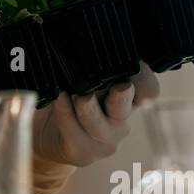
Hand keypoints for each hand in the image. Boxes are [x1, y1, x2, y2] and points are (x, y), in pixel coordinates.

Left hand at [32, 62, 159, 167]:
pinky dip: (66, 115)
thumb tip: (86, 41)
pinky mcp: (86, 152)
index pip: (148, 89)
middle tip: (115, 85)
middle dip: (121, 95)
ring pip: (101, 124)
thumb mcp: (81, 75)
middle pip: (127, 105)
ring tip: (72, 93)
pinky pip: (77, 134)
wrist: (45, 130)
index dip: (144, 79)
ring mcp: (105, 138)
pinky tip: (59, 101)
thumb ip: (92, 64)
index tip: (133, 67)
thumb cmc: (67, 96)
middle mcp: (120, 117)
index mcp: (127, 94)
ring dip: (86, 106)